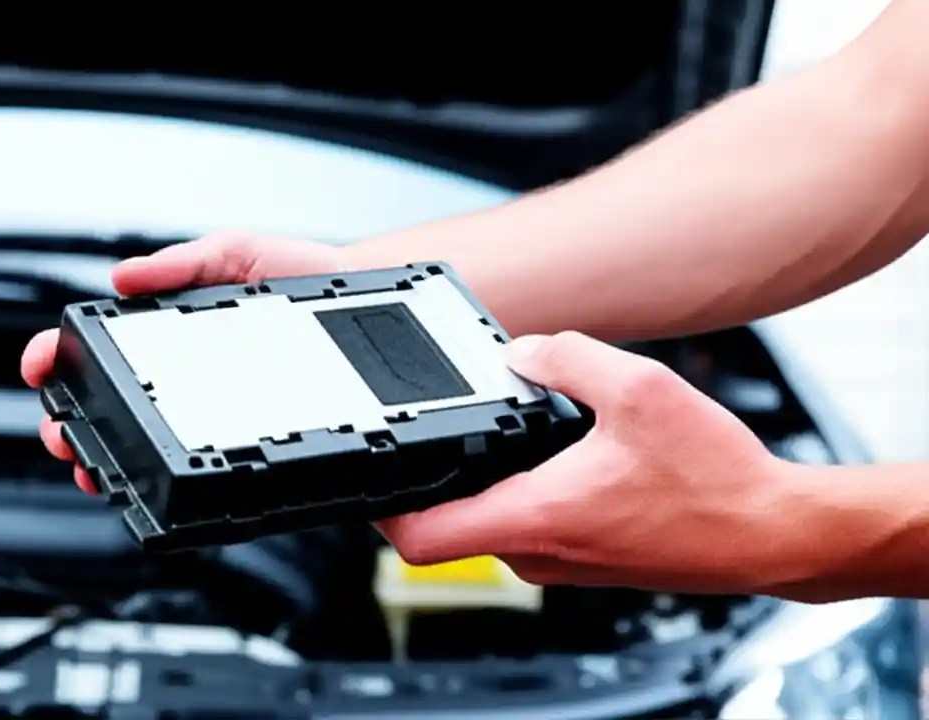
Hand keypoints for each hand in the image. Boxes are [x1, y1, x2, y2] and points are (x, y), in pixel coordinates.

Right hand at [21, 230, 347, 492]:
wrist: (366, 306)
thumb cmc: (303, 278)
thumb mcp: (242, 254)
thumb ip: (189, 260)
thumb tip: (128, 275)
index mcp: (174, 329)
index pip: (101, 350)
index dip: (61, 360)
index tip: (41, 367)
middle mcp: (185, 373)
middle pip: (107, 406)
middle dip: (72, 422)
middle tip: (62, 432)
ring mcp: (214, 410)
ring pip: (144, 446)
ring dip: (110, 459)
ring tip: (97, 469)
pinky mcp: (248, 443)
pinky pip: (201, 471)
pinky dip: (168, 482)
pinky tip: (159, 488)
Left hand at [377, 331, 828, 596]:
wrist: (773, 532)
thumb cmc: (716, 482)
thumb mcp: (639, 390)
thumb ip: (568, 357)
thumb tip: (524, 350)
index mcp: (535, 517)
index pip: (420, 539)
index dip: (379, 509)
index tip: (368, 476)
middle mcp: (538, 551)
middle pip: (449, 524)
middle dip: (439, 473)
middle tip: (442, 423)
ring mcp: (560, 562)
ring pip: (492, 520)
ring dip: (488, 478)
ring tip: (505, 428)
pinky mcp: (584, 559)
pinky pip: (529, 523)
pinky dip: (524, 488)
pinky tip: (552, 451)